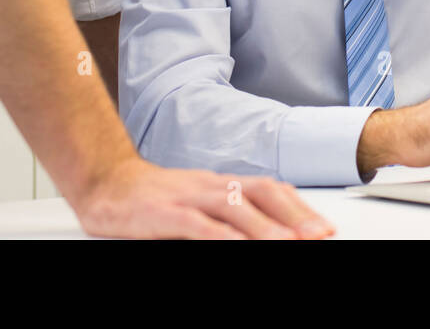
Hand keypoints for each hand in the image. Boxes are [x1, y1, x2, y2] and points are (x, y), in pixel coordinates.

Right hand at [73, 156, 334, 239]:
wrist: (107, 182)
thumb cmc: (154, 199)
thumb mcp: (197, 203)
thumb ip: (228, 217)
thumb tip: (266, 231)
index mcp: (222, 184)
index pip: (270, 189)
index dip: (299, 207)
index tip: (322, 226)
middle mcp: (211, 186)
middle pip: (262, 193)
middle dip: (294, 216)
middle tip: (318, 235)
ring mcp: (189, 197)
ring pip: (235, 209)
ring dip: (265, 228)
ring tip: (290, 243)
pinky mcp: (165, 213)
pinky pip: (198, 225)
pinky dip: (221, 237)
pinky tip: (237, 246)